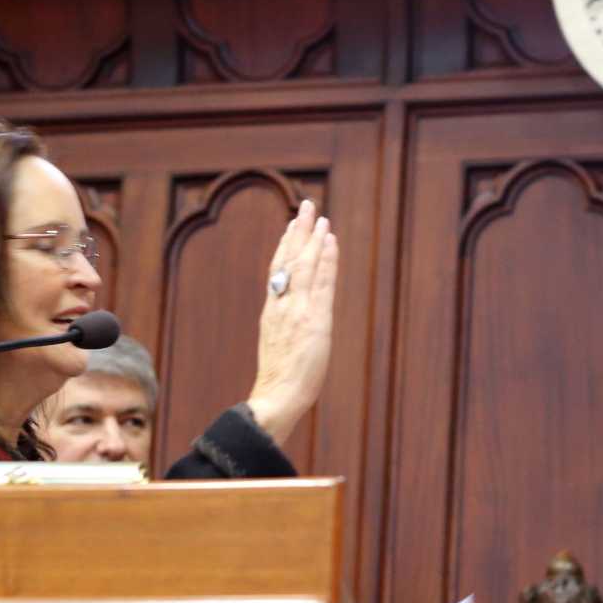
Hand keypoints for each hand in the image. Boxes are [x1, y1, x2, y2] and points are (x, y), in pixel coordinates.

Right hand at [246, 199, 338, 445]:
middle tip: (307, 206)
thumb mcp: (278, 347)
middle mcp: (282, 304)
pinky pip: (321, 281)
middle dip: (298, 230)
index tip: (292, 226)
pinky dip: (326, 258)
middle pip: (289, 259)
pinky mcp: (314, 319)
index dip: (286, 245)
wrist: (276, 397)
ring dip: (314, 238)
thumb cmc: (278, 381)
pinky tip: (330, 241)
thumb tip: (290, 322)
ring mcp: (297, 310)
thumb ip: (283, 327)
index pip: (279, 270)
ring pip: (305, 264)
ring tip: (320, 216)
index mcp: (272, 311)